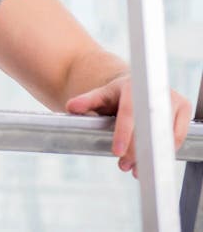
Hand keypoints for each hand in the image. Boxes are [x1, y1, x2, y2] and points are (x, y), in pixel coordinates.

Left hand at [65, 74, 191, 178]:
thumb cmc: (117, 94)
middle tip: (123, 166)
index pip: (129, 113)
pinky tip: (152, 162)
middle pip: (148, 128)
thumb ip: (87, 101)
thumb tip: (70, 107)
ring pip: (164, 135)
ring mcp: (173, 100)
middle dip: (136, 151)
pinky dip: (164, 152)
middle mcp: (155, 91)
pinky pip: (177, 137)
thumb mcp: (101, 96)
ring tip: (136, 169)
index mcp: (133, 86)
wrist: (138, 86)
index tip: (117, 152)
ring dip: (150, 155)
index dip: (124, 134)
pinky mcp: (184, 109)